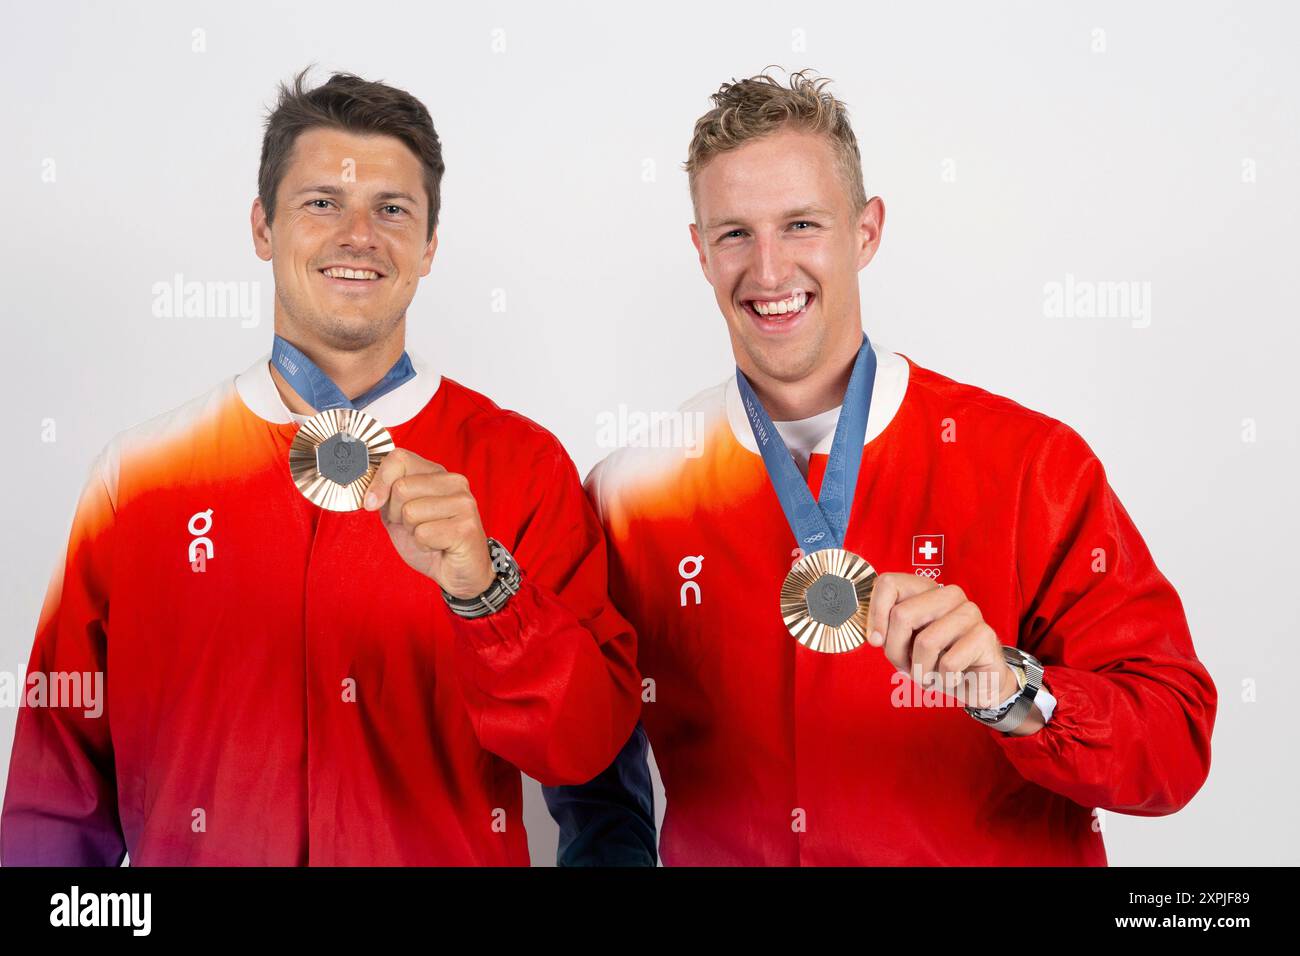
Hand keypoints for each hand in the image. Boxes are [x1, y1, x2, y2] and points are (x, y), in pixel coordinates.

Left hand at [362, 449, 494, 598]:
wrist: (457, 571)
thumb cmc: (430, 540)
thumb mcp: (399, 513)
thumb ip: (385, 495)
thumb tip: (369, 494)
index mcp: (437, 473)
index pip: (400, 458)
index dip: (379, 481)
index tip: (371, 503)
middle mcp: (454, 482)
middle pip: (401, 487)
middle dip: (396, 514)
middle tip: (414, 526)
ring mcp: (463, 503)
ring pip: (410, 511)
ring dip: (412, 531)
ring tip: (429, 536)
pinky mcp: (466, 527)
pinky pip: (423, 534)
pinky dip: (423, 546)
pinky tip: (438, 546)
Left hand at [866, 574, 1020, 710]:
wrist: (977, 684)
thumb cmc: (937, 662)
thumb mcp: (904, 645)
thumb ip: (887, 632)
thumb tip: (875, 637)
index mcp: (926, 590)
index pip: (888, 583)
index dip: (875, 615)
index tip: (877, 641)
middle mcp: (949, 594)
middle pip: (902, 614)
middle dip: (896, 651)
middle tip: (906, 666)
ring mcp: (970, 612)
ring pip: (926, 642)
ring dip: (921, 671)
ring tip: (931, 675)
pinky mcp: (986, 635)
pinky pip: (949, 663)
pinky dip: (944, 680)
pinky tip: (953, 678)